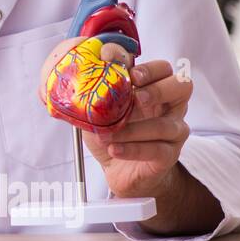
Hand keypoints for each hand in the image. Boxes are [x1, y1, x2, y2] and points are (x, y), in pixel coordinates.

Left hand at [38, 39, 192, 197]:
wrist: (121, 171)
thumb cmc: (115, 134)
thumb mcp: (98, 111)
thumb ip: (88, 92)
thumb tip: (56, 77)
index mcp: (155, 90)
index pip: (165, 69)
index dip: (150, 68)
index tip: (129, 72)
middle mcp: (171, 108)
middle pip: (183, 87)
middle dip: (157, 89)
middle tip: (135, 97)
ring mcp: (173, 133)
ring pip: (166, 124)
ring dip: (134, 128)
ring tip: (109, 133)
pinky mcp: (168, 156)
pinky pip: (157, 150)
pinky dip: (133, 148)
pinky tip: (113, 147)